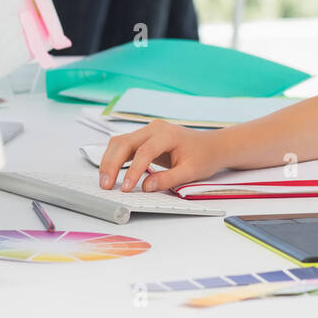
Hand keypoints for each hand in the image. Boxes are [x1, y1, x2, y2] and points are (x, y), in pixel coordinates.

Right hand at [98, 119, 225, 193]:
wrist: (212, 146)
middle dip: (112, 164)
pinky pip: (124, 145)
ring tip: (105, 182)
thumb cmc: (204, 157)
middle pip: (125, 143)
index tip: (126, 188)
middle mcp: (155, 128)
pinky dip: (114, 158)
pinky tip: (110, 173)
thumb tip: (146, 187)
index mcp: (168, 134)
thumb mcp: (191, 172)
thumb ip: (168, 179)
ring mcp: (148, 131)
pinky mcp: (144, 138)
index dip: (132, 170)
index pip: (144, 151)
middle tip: (106, 185)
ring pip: (120, 142)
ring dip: (109, 161)